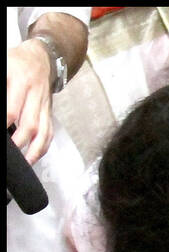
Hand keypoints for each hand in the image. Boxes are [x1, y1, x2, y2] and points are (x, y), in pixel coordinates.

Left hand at [7, 40, 53, 165]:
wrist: (42, 58)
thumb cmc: (16, 62)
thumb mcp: (3, 65)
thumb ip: (0, 88)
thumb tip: (2, 114)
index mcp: (20, 81)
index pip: (12, 109)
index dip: (6, 124)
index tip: (1, 135)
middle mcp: (35, 95)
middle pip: (30, 124)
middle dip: (19, 142)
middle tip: (10, 154)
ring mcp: (44, 106)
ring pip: (43, 131)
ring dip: (35, 150)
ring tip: (25, 163)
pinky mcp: (49, 113)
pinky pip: (49, 132)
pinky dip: (43, 147)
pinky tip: (34, 157)